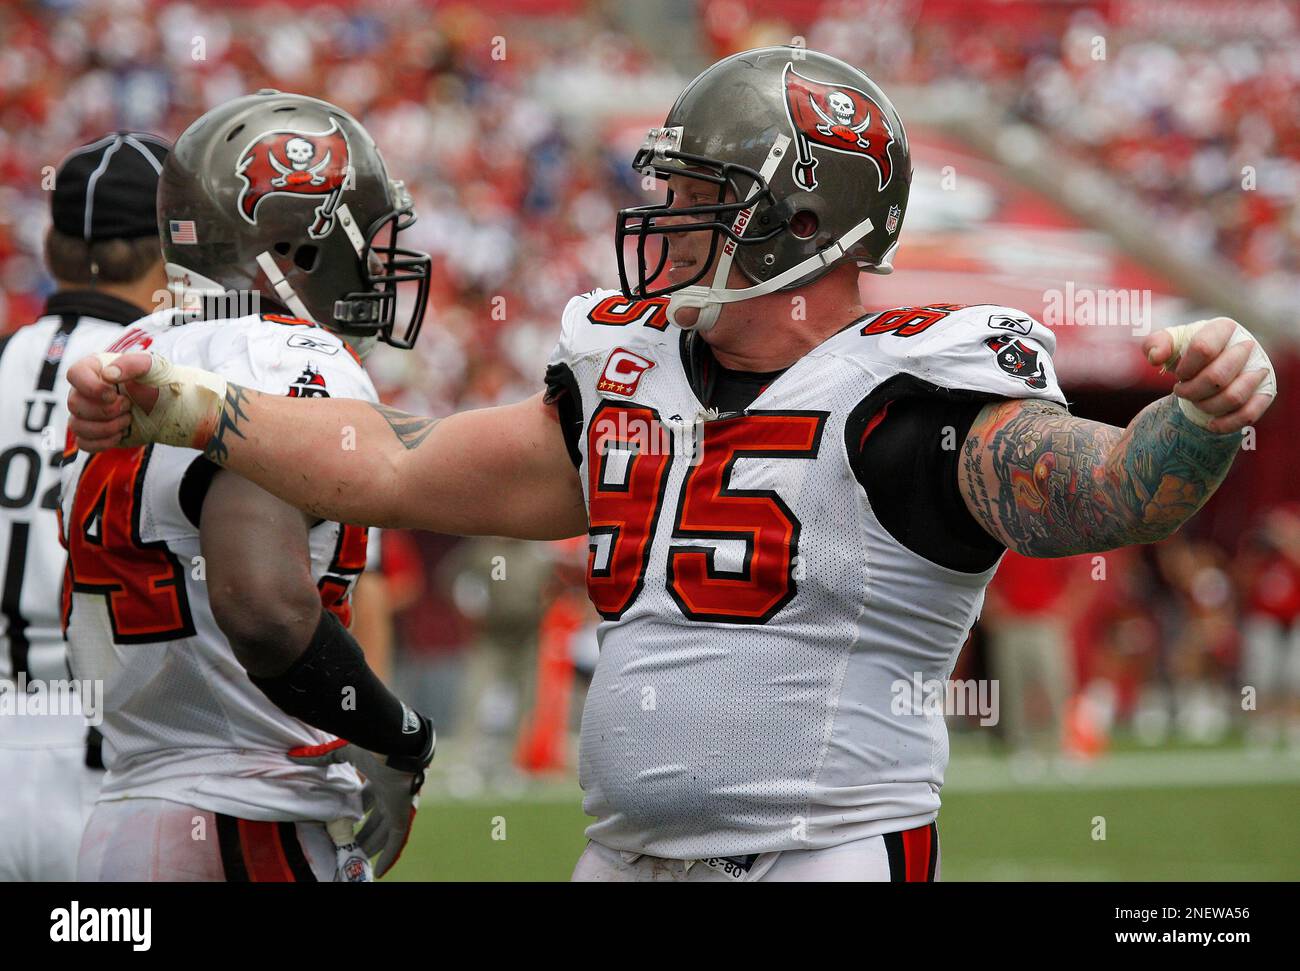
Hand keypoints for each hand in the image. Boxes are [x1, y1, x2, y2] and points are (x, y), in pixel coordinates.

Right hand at [67, 351, 226, 451]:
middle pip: (74, 404)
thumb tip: (109, 375)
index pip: (74, 374)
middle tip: (129, 406)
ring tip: (129, 419)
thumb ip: (132, 363)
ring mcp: (87, 413)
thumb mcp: (152, 365)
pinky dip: (104, 442)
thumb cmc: (158, 382)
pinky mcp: (94, 433)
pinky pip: (84, 443)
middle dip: (106, 410)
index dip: (90, 387)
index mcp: (95, 370)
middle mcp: (85, 391)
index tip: (113, 393)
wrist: (168, 406)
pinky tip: (122, 433)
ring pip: (77, 426)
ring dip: (107, 427)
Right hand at [289, 719, 434, 878]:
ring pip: (383, 833)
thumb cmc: (373, 743)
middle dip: (361, 834)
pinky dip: (389, 855)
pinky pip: (396, 839)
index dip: (353, 813)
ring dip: (371, 847)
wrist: (394, 743)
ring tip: (354, 859)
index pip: (366, 801)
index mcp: (378, 778)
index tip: (339, 824)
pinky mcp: (402, 814)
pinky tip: (379, 870)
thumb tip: (294, 757)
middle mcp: (388, 793)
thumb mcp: (344, 752)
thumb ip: (321, 757)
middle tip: (344, 847)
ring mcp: (396, 805)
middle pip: (374, 820)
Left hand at [1143, 317, 1275, 434]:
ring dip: (1206, 406)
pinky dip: (1226, 423)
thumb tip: (1156, 357)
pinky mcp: (1264, 393)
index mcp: (1222, 328)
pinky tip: (1211, 424)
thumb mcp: (1171, 344)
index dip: (1185, 368)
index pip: (1202, 348)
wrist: (1211, 367)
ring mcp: (1259, 370)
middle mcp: (1246, 345)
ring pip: (1233, 397)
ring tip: (1196, 401)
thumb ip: (1156, 343)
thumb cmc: (1188, 353)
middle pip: (1216, 377)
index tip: (1179, 374)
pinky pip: (1248, 414)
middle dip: (1192, 391)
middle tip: (1181, 391)